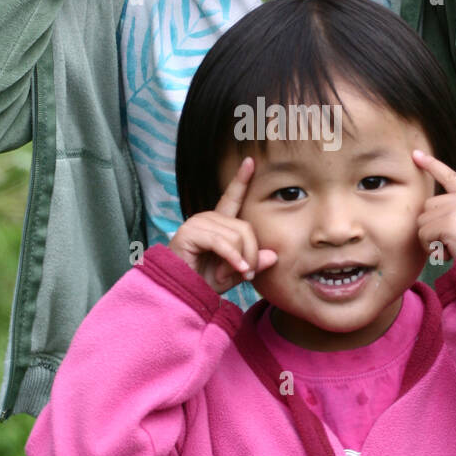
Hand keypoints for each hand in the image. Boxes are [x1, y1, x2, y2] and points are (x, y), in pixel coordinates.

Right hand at [167, 156, 277, 293]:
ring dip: (238, 261)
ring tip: (229, 276)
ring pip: (236, 236)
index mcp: (218, 223)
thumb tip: (274, 256)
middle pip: (245, 228)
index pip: (232, 198)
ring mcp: (197, 223)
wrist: (180, 294)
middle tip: (244, 274)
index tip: (250, 161)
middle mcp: (208, 218)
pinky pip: (222, 242)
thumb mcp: (234, 273)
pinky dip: (232, 259)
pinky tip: (234, 272)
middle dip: (251, 255)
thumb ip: (253, 263)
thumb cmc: (203, 283)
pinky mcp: (190, 233)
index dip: (241, 180)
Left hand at [412, 151, 455, 261]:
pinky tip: (449, 252)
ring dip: (432, 239)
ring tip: (453, 246)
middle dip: (433, 226)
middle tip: (452, 241)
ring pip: (423, 221)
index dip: (432, 165)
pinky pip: (424, 235)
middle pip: (429, 205)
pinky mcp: (449, 222)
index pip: (450, 176)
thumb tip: (432, 210)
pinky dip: (432, 248)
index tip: (416, 155)